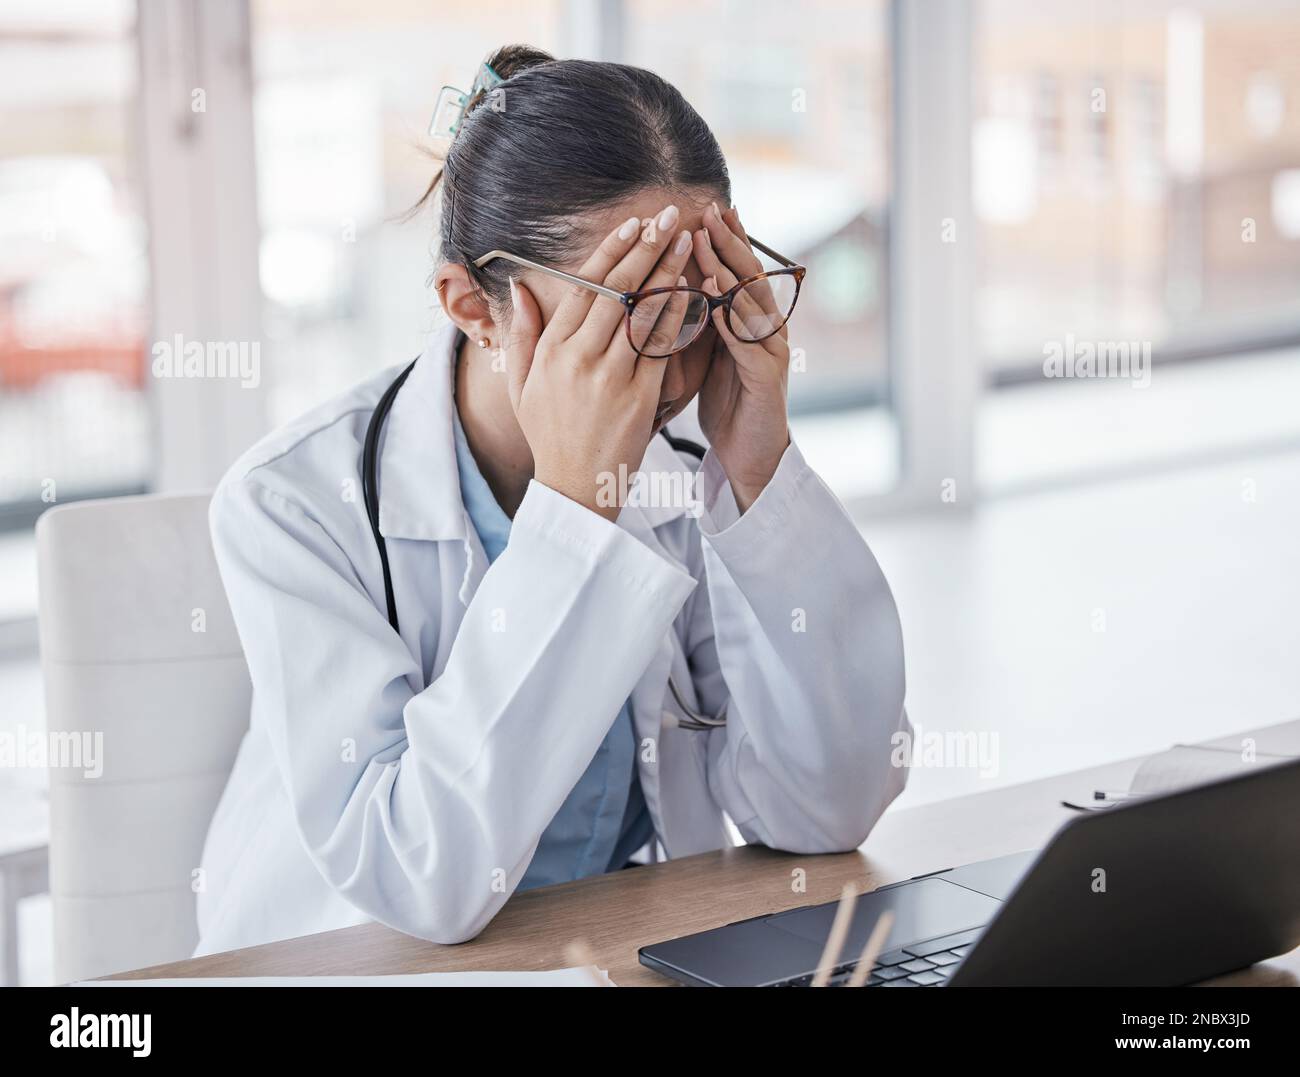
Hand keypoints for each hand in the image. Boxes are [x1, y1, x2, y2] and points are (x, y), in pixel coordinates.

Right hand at [503, 205, 696, 520]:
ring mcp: (609, 377)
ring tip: (688, 241)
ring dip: (668, 272)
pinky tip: (695, 290)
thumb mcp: (521, 386)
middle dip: (646, 248)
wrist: (574, 488)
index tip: (632, 225)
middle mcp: (578, 358)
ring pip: (643, 311)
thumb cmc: (550, 435)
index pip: (583, 287)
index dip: (611, 252)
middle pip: (616, 290)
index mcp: (550, 350)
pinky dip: (679, 315)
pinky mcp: (638, 397)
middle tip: (669, 216)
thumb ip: (521, 335)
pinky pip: (661, 346)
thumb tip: (521, 289)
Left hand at [692, 202, 790, 513]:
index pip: (735, 272)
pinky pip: (748, 344)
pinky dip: (732, 320)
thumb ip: (696, 322)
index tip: (703, 210)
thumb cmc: (728, 405)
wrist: (752, 456)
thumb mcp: (707, 357)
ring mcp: (769, 353)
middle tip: (709, 209)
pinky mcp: (767, 380)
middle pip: (748, 276)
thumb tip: (666, 288)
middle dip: (728, 241)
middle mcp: (764, 330)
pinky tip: (715, 301)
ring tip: (705, 243)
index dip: (721, 241)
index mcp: (748, 323)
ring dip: (728, 271)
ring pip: (751, 303)